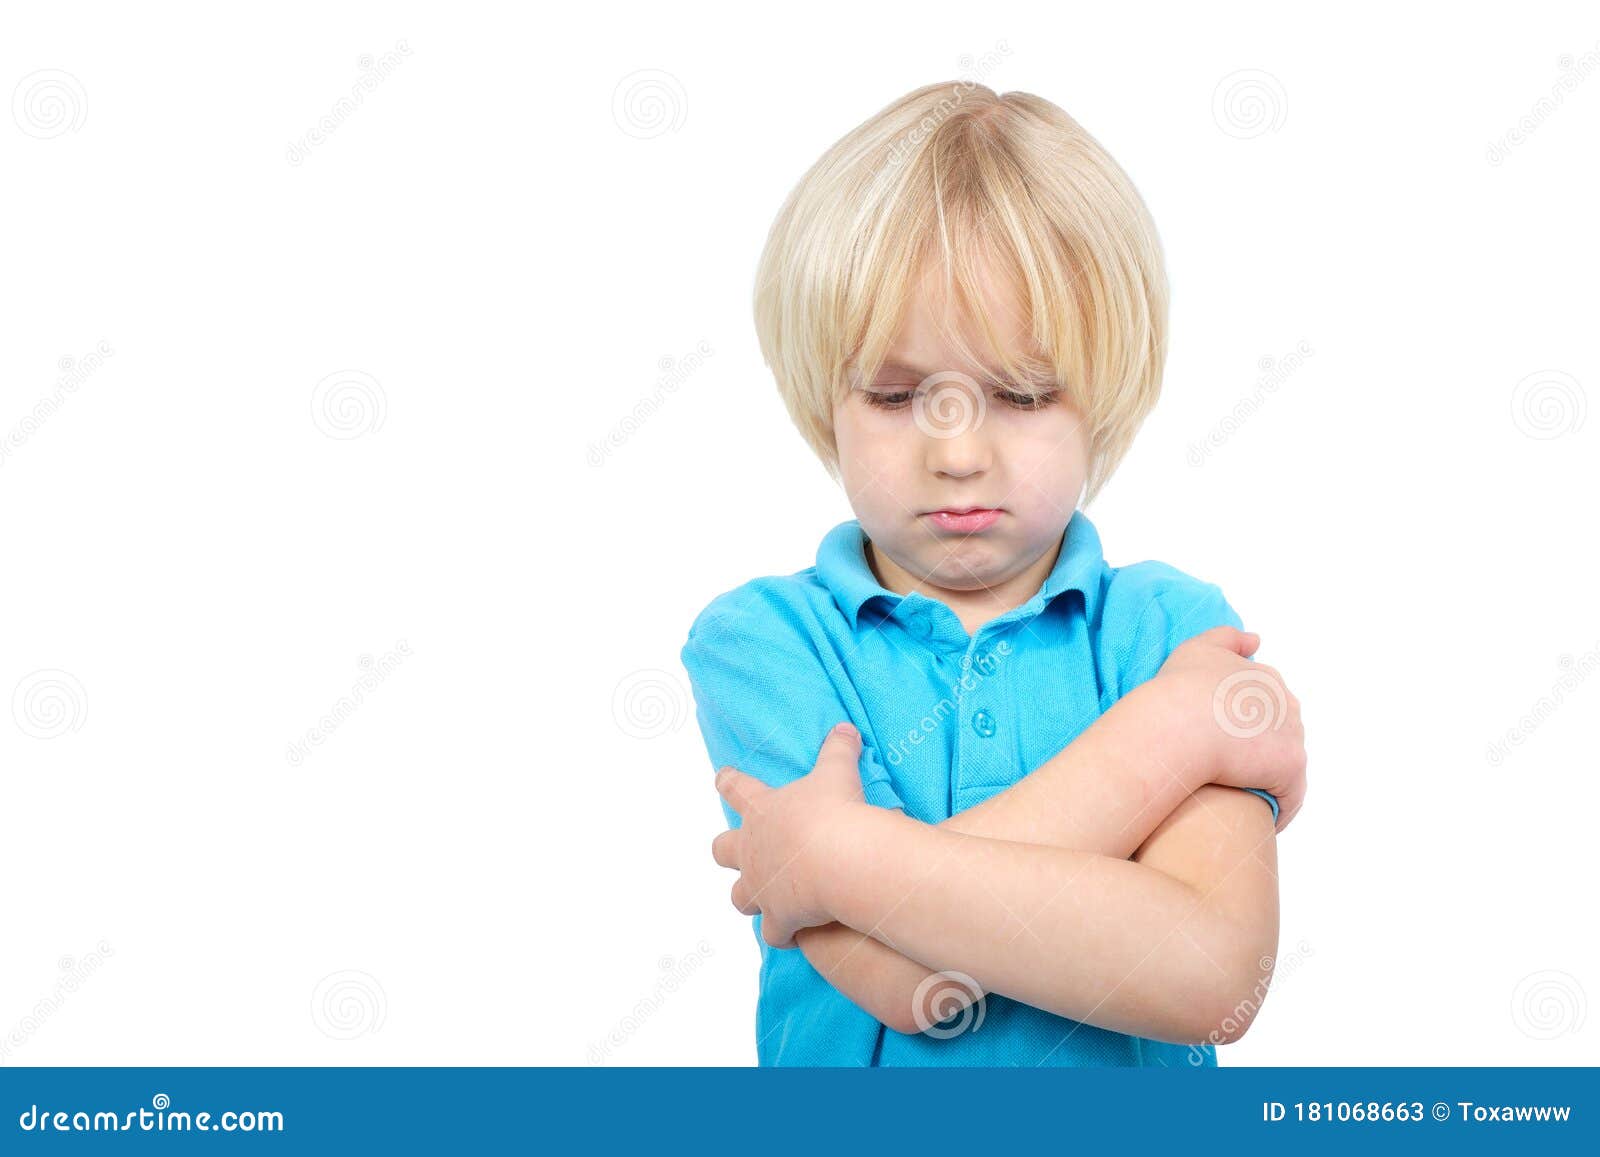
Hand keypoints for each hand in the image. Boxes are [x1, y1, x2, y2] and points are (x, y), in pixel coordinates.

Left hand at [711, 722, 871, 948]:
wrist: (836, 859)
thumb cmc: (831, 811)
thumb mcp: (836, 773)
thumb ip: (838, 750)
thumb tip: (845, 728)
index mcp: (762, 810)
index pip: (736, 788)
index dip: (729, 782)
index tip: (721, 777)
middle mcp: (752, 849)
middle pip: (723, 850)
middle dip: (728, 851)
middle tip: (738, 852)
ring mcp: (761, 885)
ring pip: (740, 897)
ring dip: (749, 897)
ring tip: (761, 900)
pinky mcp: (778, 917)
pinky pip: (774, 932)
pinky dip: (781, 934)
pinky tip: (790, 935)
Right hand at [1138, 626, 1306, 830]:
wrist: (1181, 723)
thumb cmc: (1180, 689)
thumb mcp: (1197, 649)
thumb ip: (1227, 639)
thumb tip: (1256, 639)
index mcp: (1264, 677)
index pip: (1262, 704)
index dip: (1240, 725)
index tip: (1218, 742)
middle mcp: (1286, 702)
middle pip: (1277, 734)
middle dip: (1257, 753)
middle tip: (1224, 774)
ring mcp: (1292, 734)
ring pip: (1284, 766)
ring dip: (1266, 782)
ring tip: (1238, 801)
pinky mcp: (1292, 766)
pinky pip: (1289, 797)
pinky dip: (1275, 810)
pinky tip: (1254, 820)